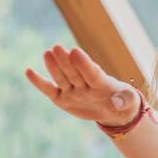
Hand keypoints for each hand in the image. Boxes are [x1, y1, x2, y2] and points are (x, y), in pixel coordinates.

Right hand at [25, 45, 139, 125]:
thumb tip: (116, 104)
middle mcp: (85, 84)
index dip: (84, 63)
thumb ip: (124, 101)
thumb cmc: (123, 100)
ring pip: (62, 78)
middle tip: (57, 47)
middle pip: (74, 73)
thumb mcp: (129, 102)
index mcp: (102, 83)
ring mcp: (72, 90)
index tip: (75, 51)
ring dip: (54, 67)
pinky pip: (49, 90)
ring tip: (47, 53)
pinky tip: (28, 71)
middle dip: (66, 61)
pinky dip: (39, 82)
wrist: (114, 110)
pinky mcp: (62, 99)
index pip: (92, 73)